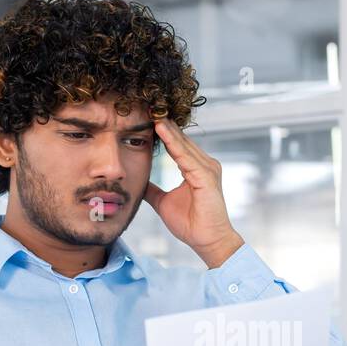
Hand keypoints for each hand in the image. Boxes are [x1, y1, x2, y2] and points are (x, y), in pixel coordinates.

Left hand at [145, 118, 243, 267]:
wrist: (208, 241)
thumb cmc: (191, 224)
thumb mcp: (164, 202)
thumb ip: (153, 190)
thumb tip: (139, 182)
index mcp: (196, 168)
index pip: (177, 144)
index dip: (162, 131)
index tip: (145, 117)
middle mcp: (204, 164)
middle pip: (181, 139)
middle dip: (164, 123)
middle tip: (147, 104)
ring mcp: (207, 169)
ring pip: (183, 143)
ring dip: (167, 128)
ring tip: (151, 111)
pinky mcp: (206, 176)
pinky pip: (186, 156)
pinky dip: (173, 143)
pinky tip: (162, 129)